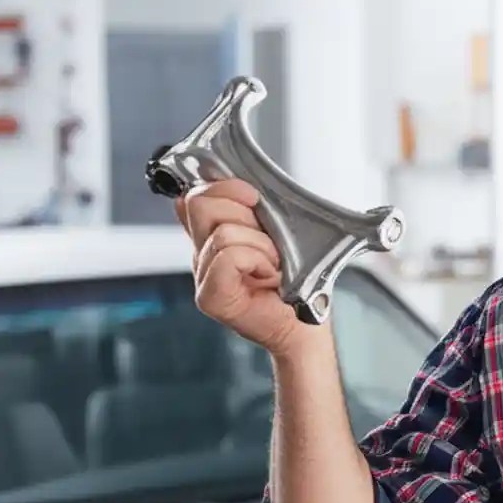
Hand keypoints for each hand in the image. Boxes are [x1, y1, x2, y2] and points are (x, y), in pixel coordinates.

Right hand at [175, 179, 305, 355]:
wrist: (305, 322)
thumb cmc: (294, 280)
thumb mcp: (272, 232)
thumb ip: (243, 210)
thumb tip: (213, 181)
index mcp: (211, 236)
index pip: (197, 195)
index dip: (226, 188)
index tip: (254, 197)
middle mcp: (202, 254)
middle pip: (204, 206)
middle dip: (246, 215)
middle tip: (269, 240)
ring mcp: (202, 277)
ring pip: (223, 233)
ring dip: (261, 245)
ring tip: (274, 263)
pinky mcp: (211, 298)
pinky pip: (229, 257)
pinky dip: (256, 260)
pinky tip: (268, 274)